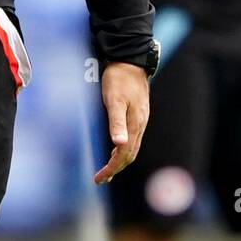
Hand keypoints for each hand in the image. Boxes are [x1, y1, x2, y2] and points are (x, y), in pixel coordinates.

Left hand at [94, 62, 149, 184]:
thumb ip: (116, 122)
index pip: (124, 154)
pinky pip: (133, 138)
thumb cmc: (119, 79)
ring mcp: (141, 119)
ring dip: (120, 161)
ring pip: (133, 147)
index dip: (112, 168)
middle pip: (130, 155)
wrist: (130, 61)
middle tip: (101, 179)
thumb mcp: (114, 100)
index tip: (99, 178)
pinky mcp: (138, 114)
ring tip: (108, 170)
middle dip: (116, 169)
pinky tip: (117, 148)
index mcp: (135, 124)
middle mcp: (140, 124)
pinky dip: (124, 149)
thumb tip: (119, 144)